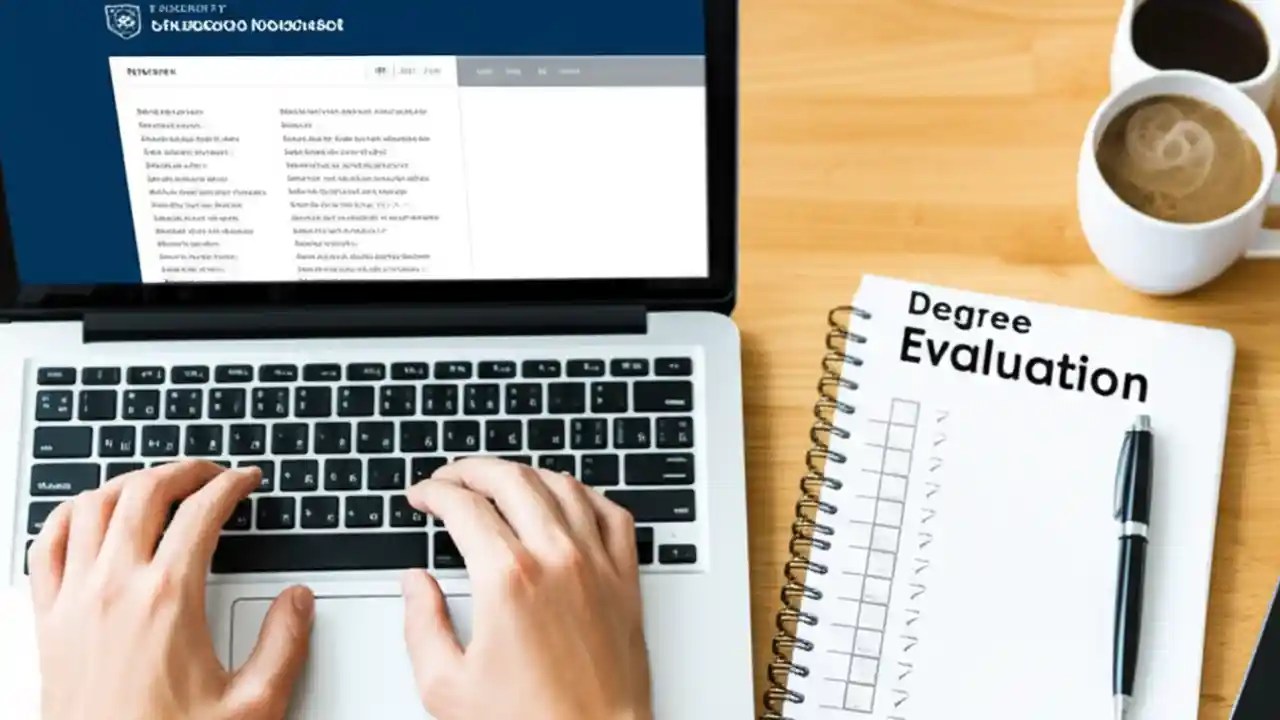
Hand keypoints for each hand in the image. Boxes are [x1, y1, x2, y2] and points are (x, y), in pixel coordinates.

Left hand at [28, 460, 314, 719]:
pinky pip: (47, 545)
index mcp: (168, 599)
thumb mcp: (252, 705)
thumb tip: (298, 600)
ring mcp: (73, 602)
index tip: (246, 480)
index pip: (202, 512)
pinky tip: (89, 514)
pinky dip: (70, 515)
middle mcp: (115, 589)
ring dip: (128, 482)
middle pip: (145, 492)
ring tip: (156, 483)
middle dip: (184, 470)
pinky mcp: (47, 623)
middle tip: (209, 473)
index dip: (232, 485)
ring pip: (93, 506)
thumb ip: (284, 644)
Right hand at [402, 458, 651, 719]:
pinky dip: (585, 494)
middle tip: (452, 479)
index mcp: (507, 580)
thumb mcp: (447, 686)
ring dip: (524, 473)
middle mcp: (556, 559)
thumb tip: (415, 584)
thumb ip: (421, 625)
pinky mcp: (625, 579)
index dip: (435, 491)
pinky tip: (568, 498)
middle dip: (472, 469)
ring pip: (562, 486)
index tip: (423, 495)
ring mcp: (597, 564)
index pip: (464, 505)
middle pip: (511, 479)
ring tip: (500, 481)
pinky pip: (612, 513)